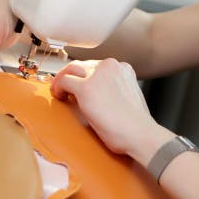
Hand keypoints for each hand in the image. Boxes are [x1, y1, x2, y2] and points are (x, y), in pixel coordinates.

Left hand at [51, 59, 174, 164]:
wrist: (140, 134)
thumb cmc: (137, 124)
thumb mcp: (129, 96)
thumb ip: (116, 89)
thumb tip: (100, 94)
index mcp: (123, 68)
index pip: (98, 66)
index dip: (87, 76)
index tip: (82, 84)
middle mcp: (110, 66)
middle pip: (83, 65)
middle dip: (74, 76)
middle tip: (67, 88)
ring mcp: (97, 75)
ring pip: (72, 69)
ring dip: (64, 79)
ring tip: (60, 92)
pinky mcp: (85, 88)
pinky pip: (64, 81)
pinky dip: (58, 87)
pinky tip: (59, 96)